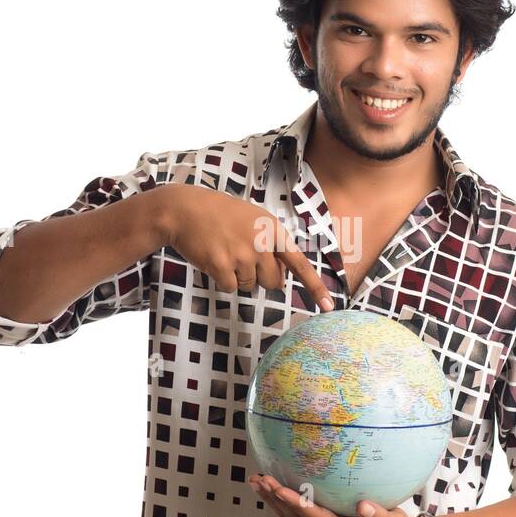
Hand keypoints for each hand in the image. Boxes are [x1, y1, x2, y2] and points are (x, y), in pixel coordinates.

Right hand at [155, 184, 334, 311]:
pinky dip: (221, 279)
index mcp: (274, 230)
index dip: (315, 287)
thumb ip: (271, 245)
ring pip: (250, 286)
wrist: (185, 210)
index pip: (300, 264)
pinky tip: (213, 258)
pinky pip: (230, 288)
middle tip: (242, 257)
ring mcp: (243, 255)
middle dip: (260, 277)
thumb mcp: (254, 220)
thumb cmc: (221, 215)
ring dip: (237, 276)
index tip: (329, 306)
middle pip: (273, 282)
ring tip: (224, 251)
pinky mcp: (223, 266)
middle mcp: (262, 243)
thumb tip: (280, 278)